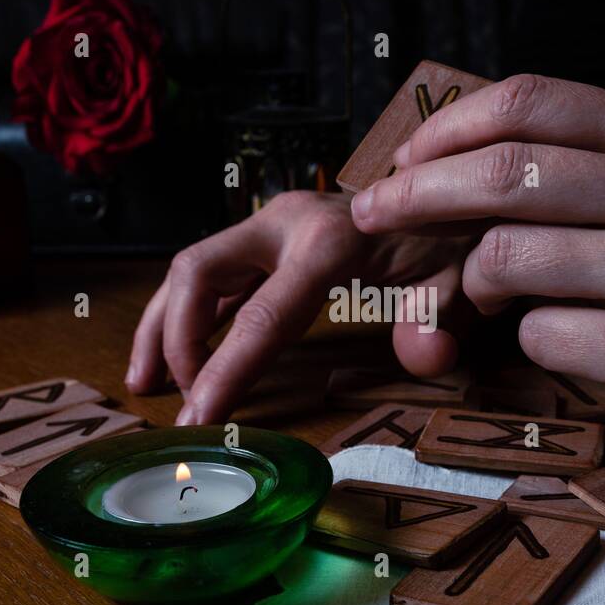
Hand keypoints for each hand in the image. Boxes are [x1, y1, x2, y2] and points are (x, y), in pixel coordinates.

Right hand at [126, 190, 470, 424]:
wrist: (446, 187)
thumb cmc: (452, 238)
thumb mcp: (461, 280)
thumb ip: (441, 317)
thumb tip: (422, 357)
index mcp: (330, 240)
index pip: (263, 314)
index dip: (225, 368)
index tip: (199, 416)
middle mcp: (285, 222)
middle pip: (197, 272)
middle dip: (175, 339)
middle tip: (178, 399)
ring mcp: (271, 225)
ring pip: (191, 270)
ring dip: (163, 326)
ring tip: (144, 383)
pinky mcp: (267, 236)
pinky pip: (211, 277)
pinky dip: (186, 316)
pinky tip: (177, 358)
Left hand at [349, 74, 604, 442]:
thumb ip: (557, 168)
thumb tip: (419, 173)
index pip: (529, 101)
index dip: (447, 129)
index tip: (402, 159)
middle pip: (504, 173)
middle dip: (415, 195)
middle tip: (372, 215)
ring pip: (506, 257)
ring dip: (473, 282)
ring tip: (490, 295)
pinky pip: (538, 334)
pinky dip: (527, 339)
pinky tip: (567, 338)